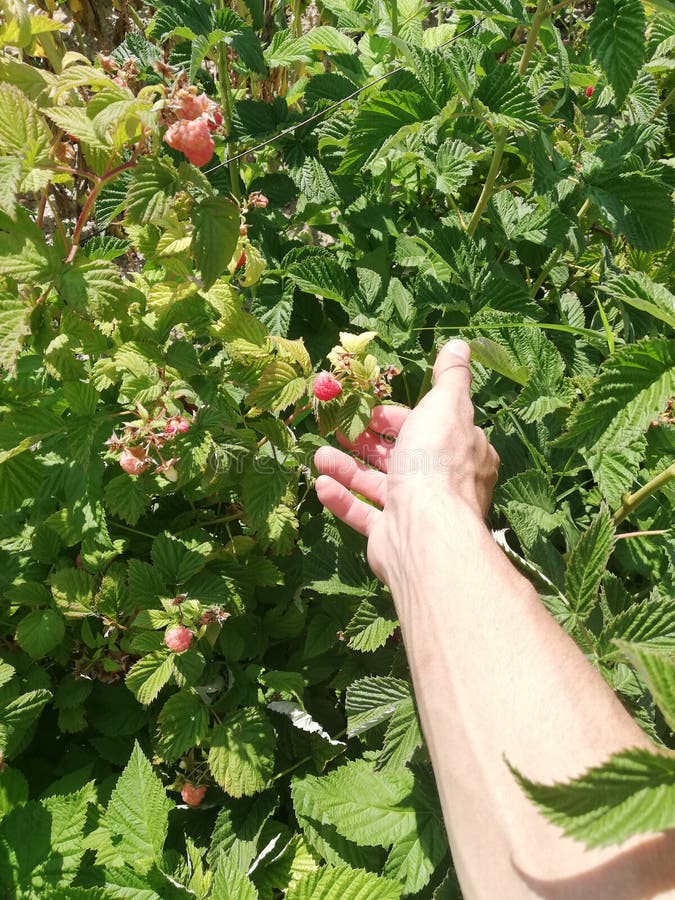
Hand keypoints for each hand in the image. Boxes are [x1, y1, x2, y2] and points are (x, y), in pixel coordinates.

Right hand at [314, 340, 499, 584]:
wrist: (425, 529)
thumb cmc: (435, 461)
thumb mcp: (446, 405)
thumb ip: (450, 377)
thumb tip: (459, 346)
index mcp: (460, 451)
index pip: (428, 428)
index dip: (398, 418)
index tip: (370, 411)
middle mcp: (442, 482)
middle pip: (400, 456)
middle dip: (366, 442)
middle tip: (338, 430)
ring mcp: (416, 511)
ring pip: (377, 485)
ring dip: (347, 467)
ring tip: (320, 455)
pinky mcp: (391, 535)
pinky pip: (363, 514)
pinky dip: (342, 498)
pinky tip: (321, 484)